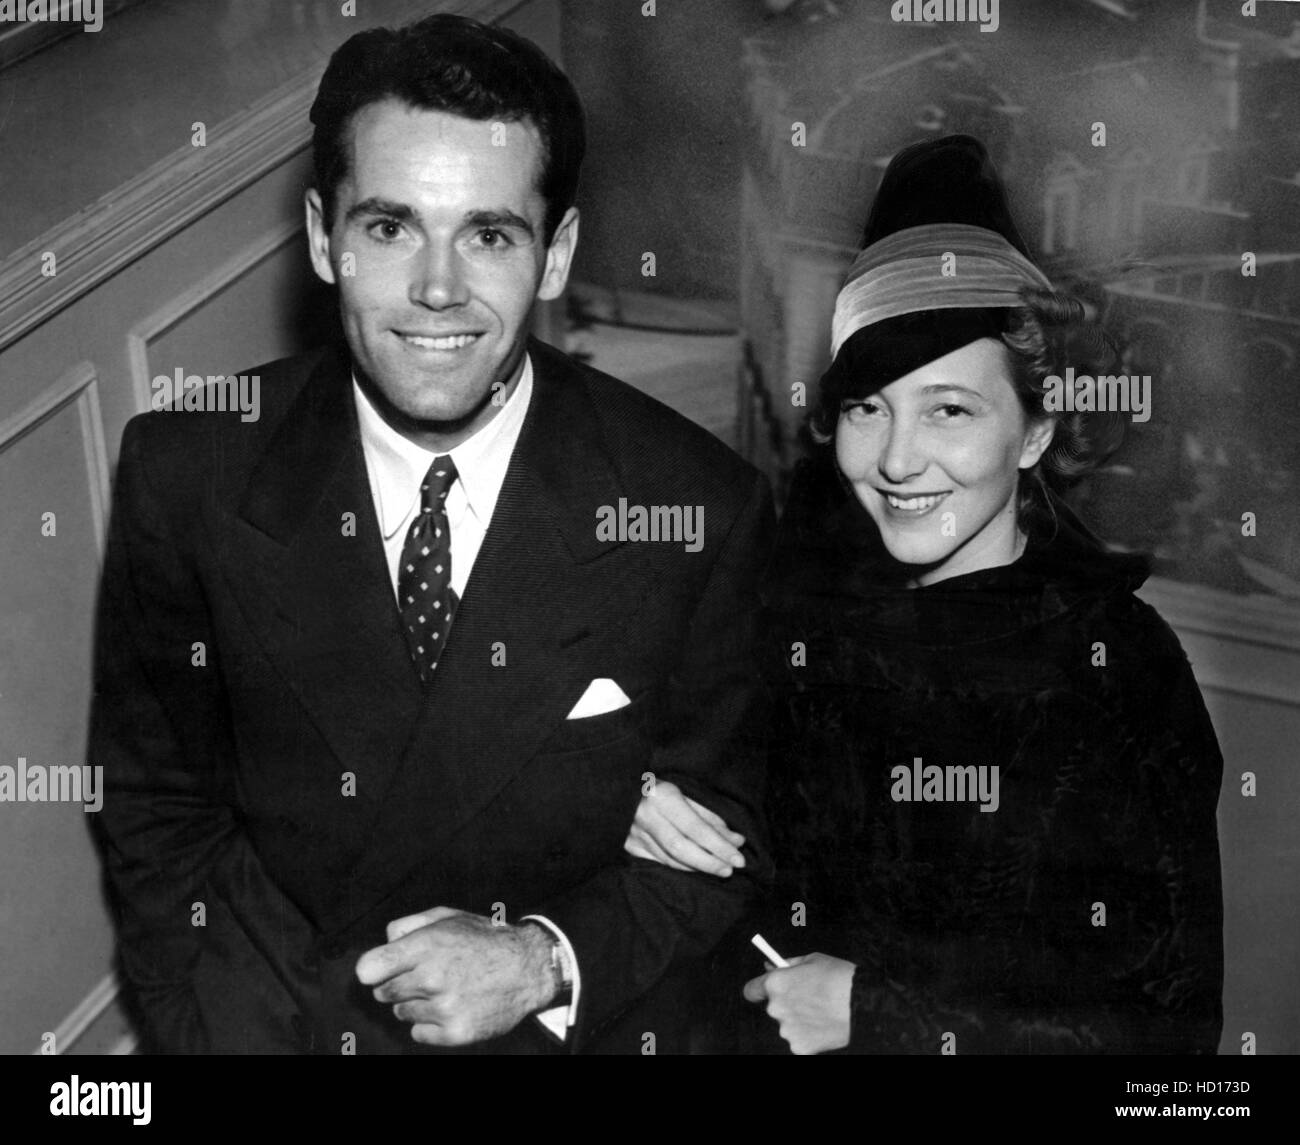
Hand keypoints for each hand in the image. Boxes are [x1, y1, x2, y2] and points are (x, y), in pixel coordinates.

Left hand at [355, 907, 554, 1045]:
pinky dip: (430, 1024)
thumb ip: (410, 925)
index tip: (382, 970)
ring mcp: (444, 1008)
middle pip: (383, 993)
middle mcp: (432, 978)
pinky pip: (418, 1033)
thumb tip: (385, 942)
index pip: (369, 969)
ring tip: (445, 989)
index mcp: (426, 947)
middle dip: (397, 984)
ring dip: (416, 1003)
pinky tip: (451, 1007)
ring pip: (401, 1013)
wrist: (528, 968)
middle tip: (425, 976)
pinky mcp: (455, 1032)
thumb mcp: (448, 917)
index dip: (374, 969)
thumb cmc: (485, 939)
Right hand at [624, 778, 745, 876]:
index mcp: (661, 796)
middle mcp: (645, 815)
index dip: (719, 846)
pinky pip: (658, 862)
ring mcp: (633, 833)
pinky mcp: (628, 846)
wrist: (618, 787)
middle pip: (681, 848)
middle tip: (730, 870)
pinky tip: (695, 868)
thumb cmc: (659, 788)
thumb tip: (736, 841)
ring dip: (697, 867)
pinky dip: (680, 867)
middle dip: (709, 862)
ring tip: (718, 869)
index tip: (739, 859)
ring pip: (670, 859)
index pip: (695, 828)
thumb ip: (710, 818)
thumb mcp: (686, 793)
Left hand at [743, 953, 854, 1054]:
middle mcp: (776, 1008)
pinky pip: (800, 1040)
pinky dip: (810, 1036)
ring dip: (799, 1020)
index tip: (766, 990)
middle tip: (810, 1000)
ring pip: (788, 1025)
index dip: (759, 989)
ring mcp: (787, 1030)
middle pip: (774, 1008)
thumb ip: (787, 965)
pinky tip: (825, 1026)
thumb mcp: (812, 960)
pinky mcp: (800, 1047)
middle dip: (787, 1004)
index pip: (751, 990)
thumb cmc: (839, 977)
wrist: (863, 1004)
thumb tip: (771, 967)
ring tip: (823, 1012)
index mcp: (776, 984)